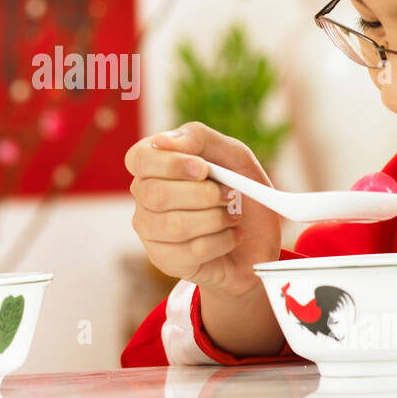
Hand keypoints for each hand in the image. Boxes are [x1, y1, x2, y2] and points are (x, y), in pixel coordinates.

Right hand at [125, 121, 281, 302]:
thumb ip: (199, 138)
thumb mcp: (233, 155)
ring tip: (233, 216)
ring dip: (215, 219)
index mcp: (154, 164)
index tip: (203, 169)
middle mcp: (144, 195)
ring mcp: (150, 230)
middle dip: (202, 194)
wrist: (258, 239)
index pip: (139, 159)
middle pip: (155, 194)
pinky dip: (222, 241)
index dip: (170, 164)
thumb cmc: (241, 192)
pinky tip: (230, 236)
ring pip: (174, 225)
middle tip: (229, 195)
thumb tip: (162, 140)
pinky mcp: (164, 259)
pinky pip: (191, 251)